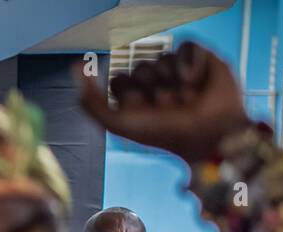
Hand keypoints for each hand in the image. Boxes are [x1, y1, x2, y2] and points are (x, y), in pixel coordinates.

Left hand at [77, 41, 251, 162]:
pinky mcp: (201, 59)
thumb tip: (75, 67)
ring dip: (173, 82)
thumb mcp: (116, 122)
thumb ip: (90, 101)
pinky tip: (195, 82)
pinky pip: (187, 46)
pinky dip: (190, 63)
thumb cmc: (163, 134)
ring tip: (186, 99)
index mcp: (133, 98)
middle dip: (153, 90)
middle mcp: (153, 84)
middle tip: (168, 109)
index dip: (129, 96)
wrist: (207, 134)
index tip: (143, 113)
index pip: (118, 81)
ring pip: (162, 58)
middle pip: (140, 68)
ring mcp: (176, 70)